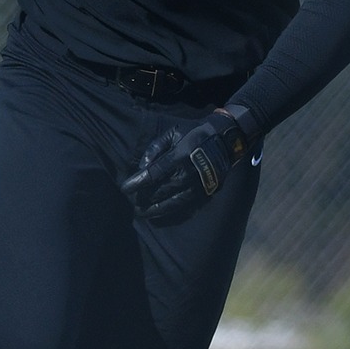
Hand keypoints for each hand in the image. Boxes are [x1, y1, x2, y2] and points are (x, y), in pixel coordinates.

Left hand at [120, 108, 253, 223]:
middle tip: (131, 202)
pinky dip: (172, 213)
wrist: (225, 141)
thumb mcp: (172, 133)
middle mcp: (188, 174)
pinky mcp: (206, 195)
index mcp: (179, 157)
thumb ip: (154, 148)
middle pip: (161, 191)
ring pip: (172, 203)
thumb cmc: (194, 134)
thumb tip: (142, 167)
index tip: (124, 188)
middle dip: (144, 198)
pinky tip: (161, 215)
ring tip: (142, 213)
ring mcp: (198, 187)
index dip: (137, 182)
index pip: (153, 174)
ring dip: (155, 210)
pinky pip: (186, 208)